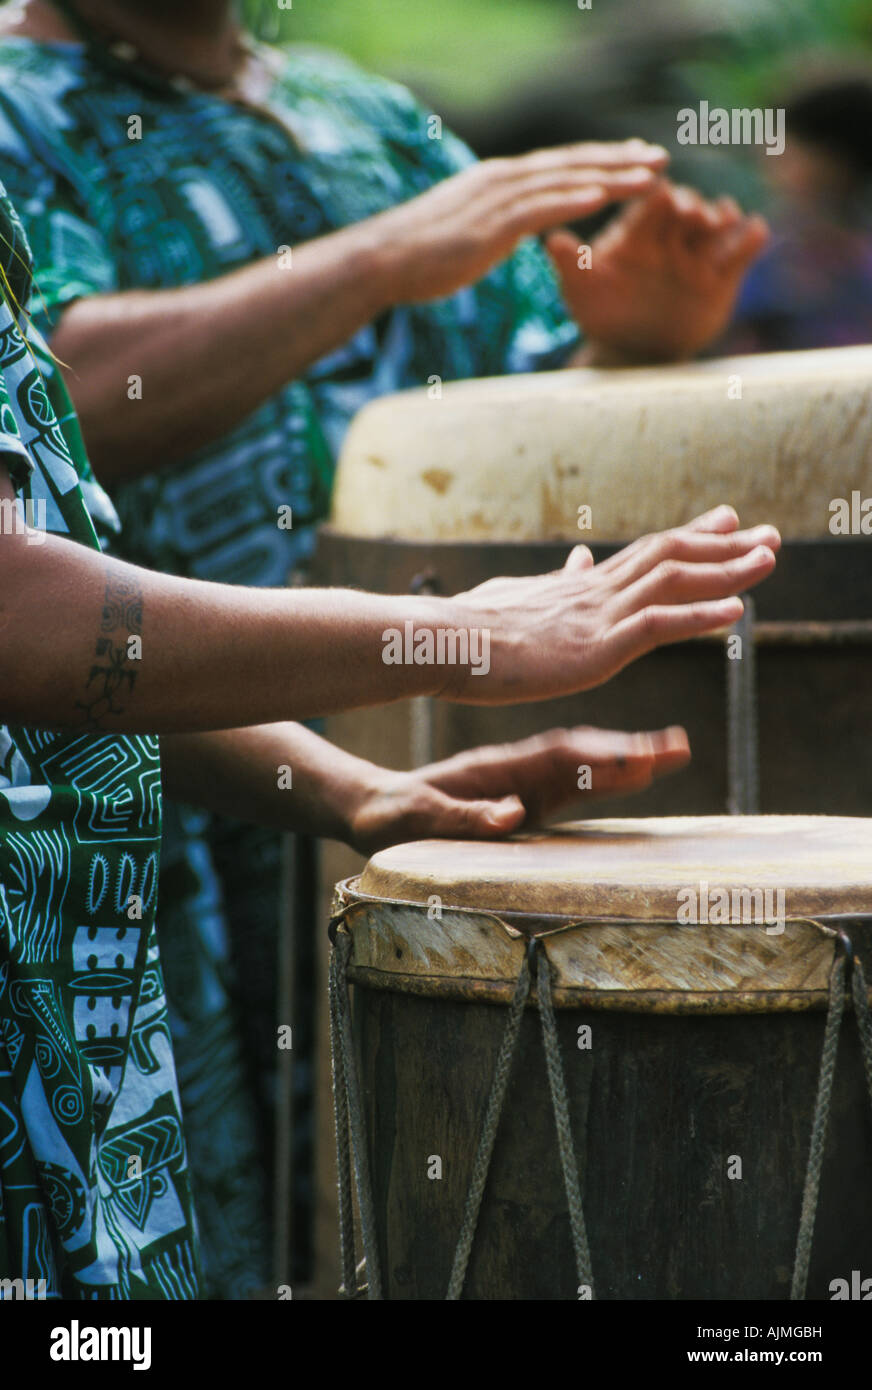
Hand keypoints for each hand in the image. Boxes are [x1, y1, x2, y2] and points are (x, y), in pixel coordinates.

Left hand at [348, 724, 689, 854]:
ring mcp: (521, 784)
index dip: (601, 757)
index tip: (641, 756)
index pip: (558, 759)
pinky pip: (568, 786)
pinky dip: (602, 777)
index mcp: (497, 771)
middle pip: (582, 756)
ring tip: (672, 753)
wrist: (373, 806)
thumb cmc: (394, 816)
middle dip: (630, 753)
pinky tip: (633, 772)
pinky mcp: (521, 801)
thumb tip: (513, 815)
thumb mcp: (420, 819)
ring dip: (624, 761)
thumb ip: (464, 818)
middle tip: (680, 747)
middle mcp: (516, 772)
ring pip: (581, 767)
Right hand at [370, 140, 668, 304]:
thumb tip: (507, 231)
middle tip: (662, 158)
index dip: (600, 161)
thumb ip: (493, 225)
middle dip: (620, 160)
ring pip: (565, 182)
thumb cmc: (420, 256)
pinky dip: (574, 200)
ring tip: (650, 176)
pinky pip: (540, 209)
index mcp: (498, 182)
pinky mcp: (489, 224)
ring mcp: (496, 199)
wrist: (382, 260)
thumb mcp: (465, 233)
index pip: (559, 167)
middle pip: (572, 166)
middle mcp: (502, 180)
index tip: (635, 159)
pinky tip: (604, 196)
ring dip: (611, 177)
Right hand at [441, 506, 778, 704]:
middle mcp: (595, 592)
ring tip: (768, 559)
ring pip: (673, 582)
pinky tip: (736, 613)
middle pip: (671, 554)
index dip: (692, 534)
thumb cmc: (467, 628)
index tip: (728, 518)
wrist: (440, 641)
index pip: (647, 552)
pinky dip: (699, 617)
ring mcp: (596, 616)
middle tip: (768, 533)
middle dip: (724, 543)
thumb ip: (555, 582)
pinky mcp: (592, 648)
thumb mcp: (516, 596)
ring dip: (726, 570)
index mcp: (580, 586)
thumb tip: (580, 559)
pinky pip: (657, 626)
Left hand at [547, 181, 769, 361]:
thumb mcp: (583, 291)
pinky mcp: (723, 275)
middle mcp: (671, 235)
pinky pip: (741, 252)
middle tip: (693, 214)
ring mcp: (698, 253)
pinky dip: (750, 240)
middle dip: (691, 207)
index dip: (657, 196)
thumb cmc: (601, 314)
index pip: (650, 203)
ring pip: (718, 224)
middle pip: (687, 207)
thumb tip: (550, 239)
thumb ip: (572, 265)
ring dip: (722, 217)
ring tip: (724, 219)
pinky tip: (755, 232)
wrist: (632, 351)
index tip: (661, 195)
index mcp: (637, 232)